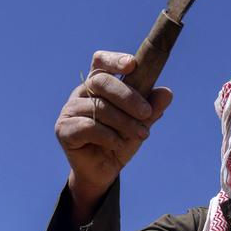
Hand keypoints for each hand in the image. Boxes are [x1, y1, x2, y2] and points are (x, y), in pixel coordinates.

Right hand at [54, 51, 173, 221]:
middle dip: (128, 96)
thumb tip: (167, 93)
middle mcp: (82, 92)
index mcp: (99, 84)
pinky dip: (109, 136)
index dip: (114, 59)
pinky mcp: (63, 129)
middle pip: (101, 82)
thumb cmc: (120, 141)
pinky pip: (89, 127)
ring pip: (99, 107)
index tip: (132, 65)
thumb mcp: (140, 124)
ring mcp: (70, 109)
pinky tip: (118, 145)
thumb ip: (152, 108)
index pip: (101, 61)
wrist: (102, 171)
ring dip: (125, 122)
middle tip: (147, 112)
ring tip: (142, 134)